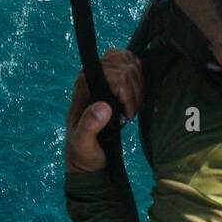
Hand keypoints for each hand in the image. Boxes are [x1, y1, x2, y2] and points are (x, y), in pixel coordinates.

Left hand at [65, 48, 143, 173]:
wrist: (85, 157)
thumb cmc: (83, 151)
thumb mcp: (83, 141)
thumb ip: (90, 124)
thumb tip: (104, 107)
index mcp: (84, 84)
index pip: (116, 73)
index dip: (127, 92)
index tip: (127, 114)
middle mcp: (93, 75)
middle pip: (126, 65)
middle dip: (134, 91)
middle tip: (129, 114)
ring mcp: (104, 76)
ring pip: (131, 64)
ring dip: (138, 89)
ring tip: (130, 111)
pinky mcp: (113, 80)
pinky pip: (132, 67)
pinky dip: (138, 84)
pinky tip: (133, 103)